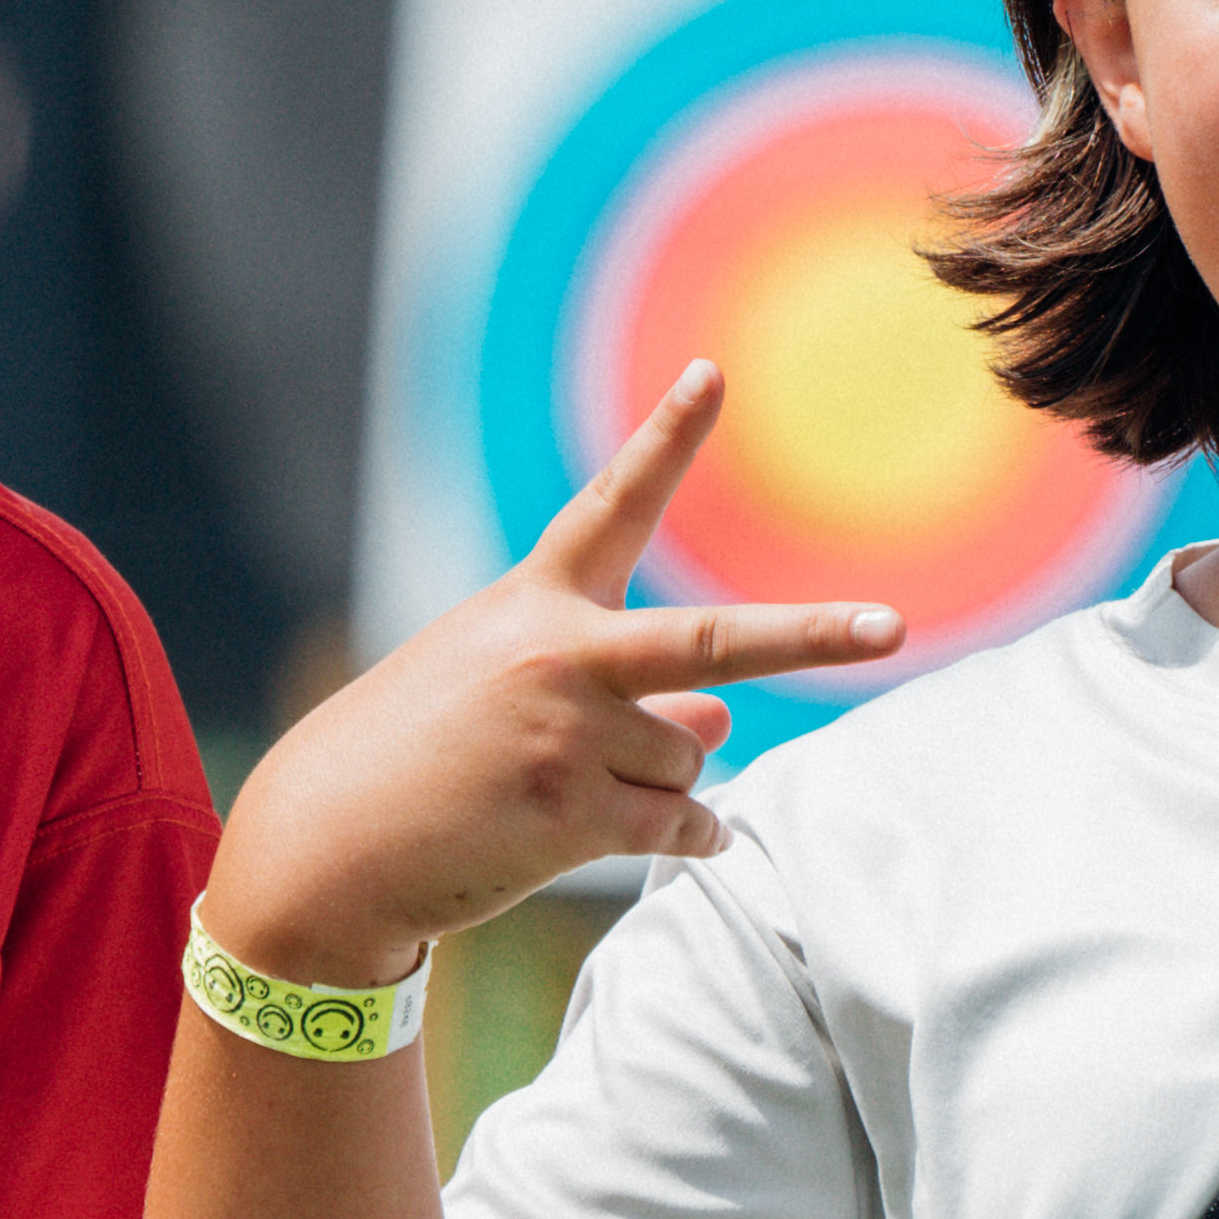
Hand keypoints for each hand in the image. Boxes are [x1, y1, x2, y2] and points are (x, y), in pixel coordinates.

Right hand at [198, 361, 896, 987]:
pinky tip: (644, 835)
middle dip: (812, 634)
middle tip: (893, 627)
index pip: (612, 505)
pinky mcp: (569, 815)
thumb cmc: (416, 757)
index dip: (667, 438)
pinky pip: (680, 823)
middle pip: (713, 641)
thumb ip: (617, 689)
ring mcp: (567, 737)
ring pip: (691, 753)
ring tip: (572, 789)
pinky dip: (686, 834)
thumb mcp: (504, 692)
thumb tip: (725, 722)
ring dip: (663, 776)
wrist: (325, 845)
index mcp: (535, 602)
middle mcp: (558, 657)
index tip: (713, 373)